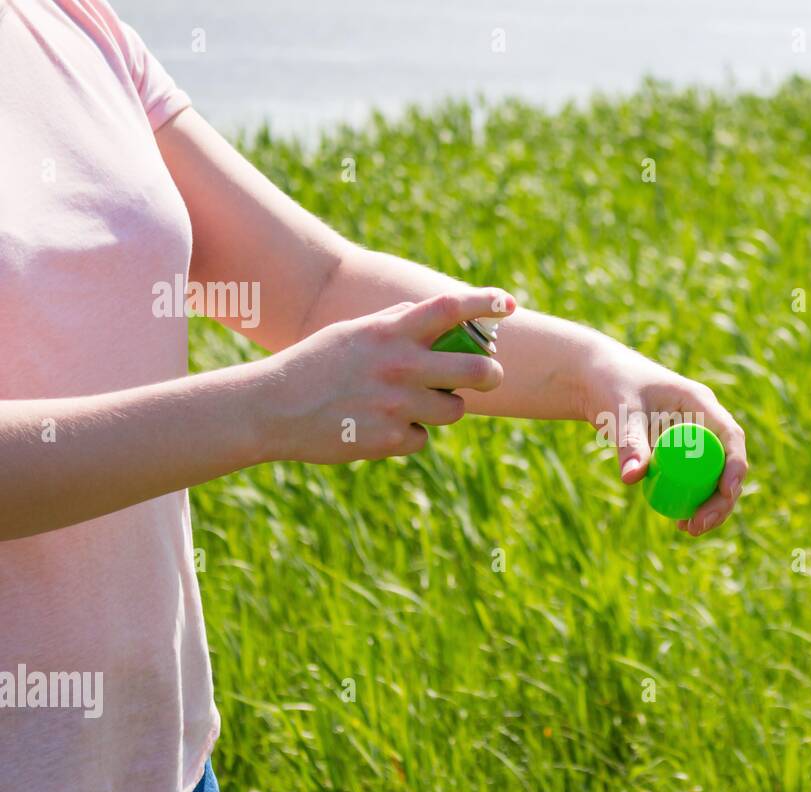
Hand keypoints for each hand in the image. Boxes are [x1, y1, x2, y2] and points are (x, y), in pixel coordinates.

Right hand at [256, 291, 511, 463]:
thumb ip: (394, 322)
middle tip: (491, 376)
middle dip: (491, 374)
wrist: (271, 409)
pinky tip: (378, 427)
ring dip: (442, 408)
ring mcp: (397, 405)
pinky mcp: (389, 439)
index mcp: (390, 332)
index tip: (509, 303)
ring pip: (454, 409)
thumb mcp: (352, 333)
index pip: (449, 308)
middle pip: (476, 369)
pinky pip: (423, 438)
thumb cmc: (314, 365)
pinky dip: (408, 435)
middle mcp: (400, 365)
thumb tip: (433, 313)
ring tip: (407, 405)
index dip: (484, 302)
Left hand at [581, 345, 747, 535]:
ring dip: (710, 505)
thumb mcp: (621, 412)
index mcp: (699, 403)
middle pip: (726, 464)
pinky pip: (695, 479)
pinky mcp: (679, 452)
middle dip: (721, 498)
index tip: (726, 493)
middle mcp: (703, 421)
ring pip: (714, 476)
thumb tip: (632, 478)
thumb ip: (629, 442)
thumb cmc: (609, 384)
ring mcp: (693, 438)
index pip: (730, 436)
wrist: (594, 379)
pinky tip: (682, 523)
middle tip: (698, 524)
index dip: (735, 466)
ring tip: (689, 529)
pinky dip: (693, 500)